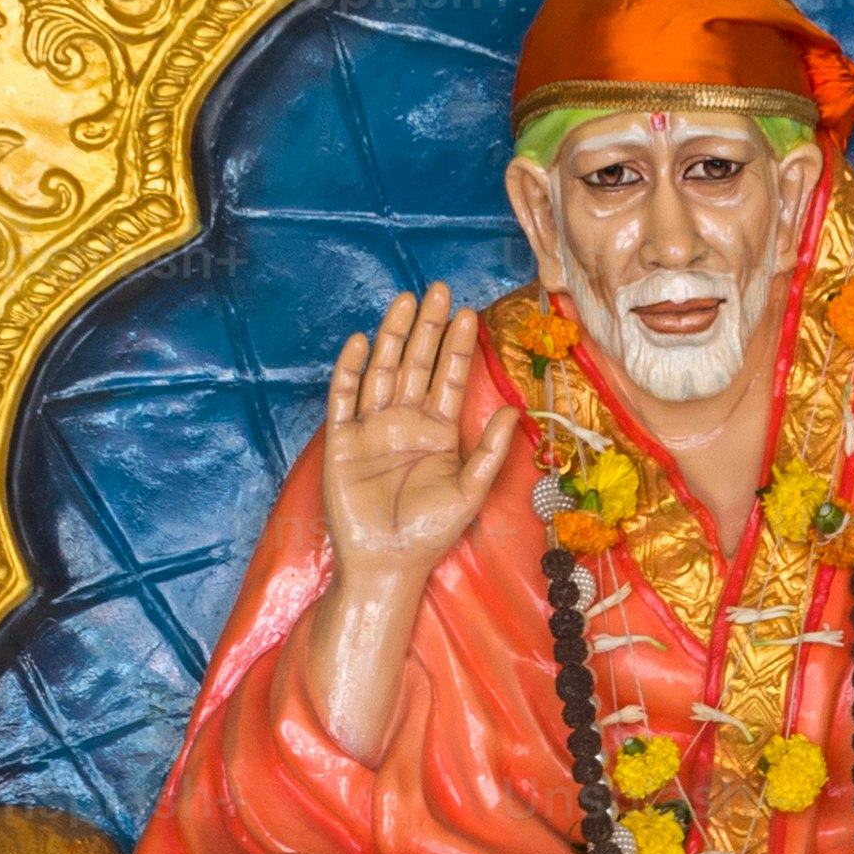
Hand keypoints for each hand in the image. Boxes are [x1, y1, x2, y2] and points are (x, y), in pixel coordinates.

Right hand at [318, 284, 514, 607]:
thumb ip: (490, 451)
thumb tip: (511, 410)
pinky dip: (351, 370)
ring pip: (383, 371)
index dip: (457, 346)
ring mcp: (371, 429)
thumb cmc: (430, 533)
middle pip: (416, 363)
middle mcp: (404, 423)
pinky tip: (363, 342)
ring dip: (392, 336)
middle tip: (437, 289)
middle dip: (427, 327)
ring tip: (405, 300)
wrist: (386, 563)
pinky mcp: (341, 442)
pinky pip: (344, 398)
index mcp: (437, 432)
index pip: (448, 378)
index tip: (468, 313)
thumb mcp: (470, 492)